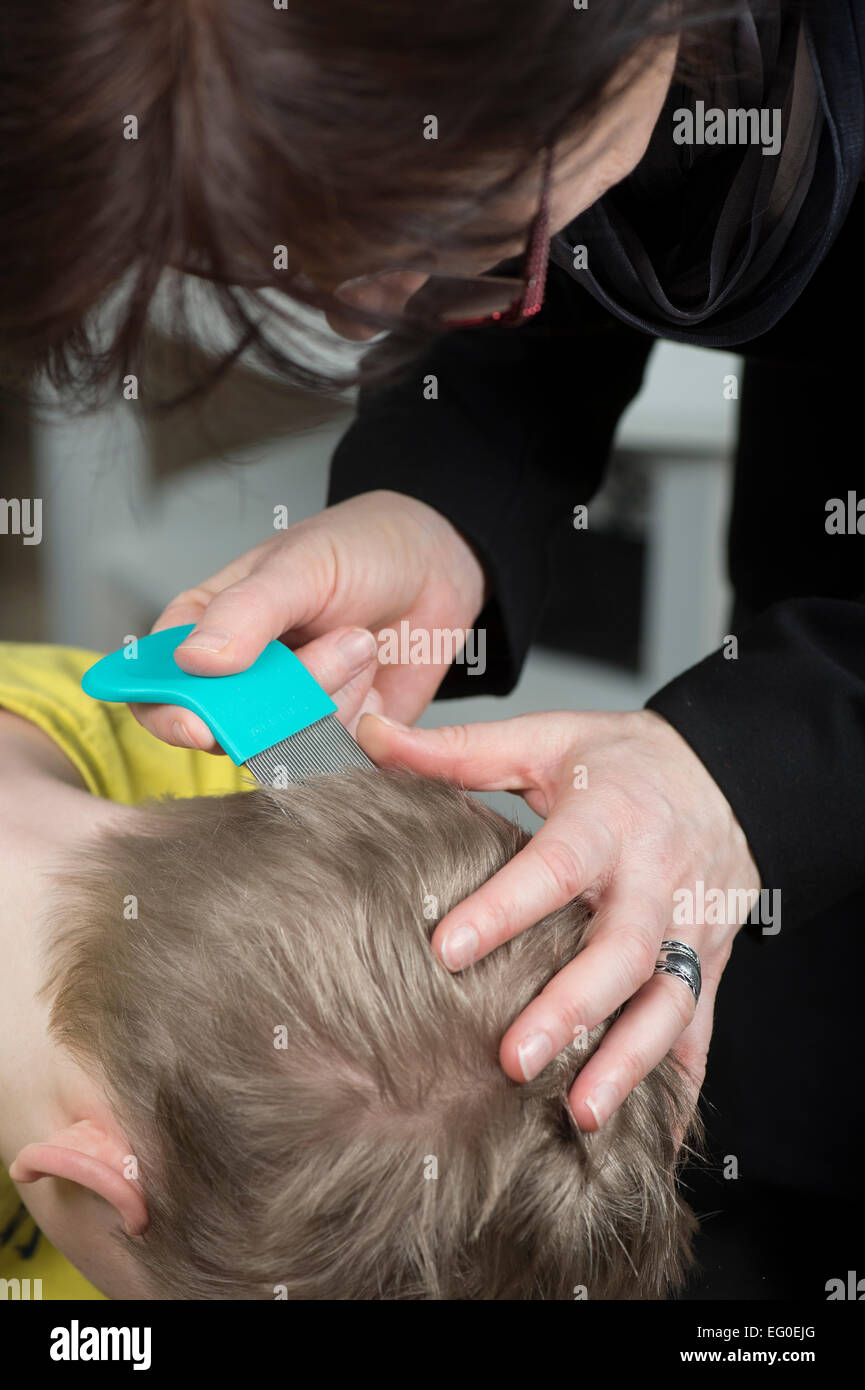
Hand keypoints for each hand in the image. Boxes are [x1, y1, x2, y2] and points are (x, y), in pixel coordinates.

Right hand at [130, 490, 486, 747]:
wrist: (437, 566)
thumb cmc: (360, 548)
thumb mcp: (302, 565)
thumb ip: (247, 612)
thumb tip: (192, 660)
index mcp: (206, 627)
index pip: (156, 685)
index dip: (168, 713)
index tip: (200, 725)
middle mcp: (237, 679)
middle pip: (223, 727)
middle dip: (278, 698)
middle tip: (343, 640)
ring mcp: (284, 711)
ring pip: (283, 741)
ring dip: (330, 695)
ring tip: (361, 641)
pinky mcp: (332, 736)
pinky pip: (330, 755)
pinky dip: (357, 718)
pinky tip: (373, 671)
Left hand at [357, 706, 760, 1128]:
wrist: (730, 776)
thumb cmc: (626, 761)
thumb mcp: (546, 740)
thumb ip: (457, 750)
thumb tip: (369, 736)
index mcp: (607, 821)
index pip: (555, 869)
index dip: (503, 909)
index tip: (446, 950)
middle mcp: (654, 882)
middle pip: (620, 952)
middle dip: (571, 1008)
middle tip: (513, 1058)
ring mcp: (687, 931)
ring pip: (665, 1003)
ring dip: (626, 1061)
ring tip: (579, 1114)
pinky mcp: (708, 966)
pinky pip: (698, 1033)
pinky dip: (677, 1090)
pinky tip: (649, 1144)